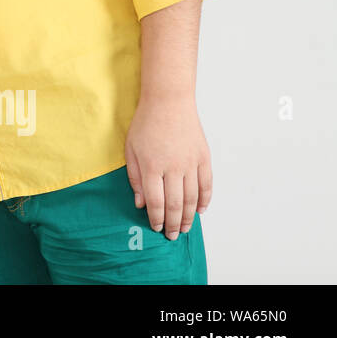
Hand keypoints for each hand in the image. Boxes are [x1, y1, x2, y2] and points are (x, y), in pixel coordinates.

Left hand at [124, 92, 212, 240]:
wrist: (169, 101)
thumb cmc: (145, 124)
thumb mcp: (130, 149)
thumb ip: (134, 177)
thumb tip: (140, 203)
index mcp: (152, 166)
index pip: (156, 201)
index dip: (157, 218)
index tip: (156, 227)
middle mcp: (173, 167)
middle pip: (176, 204)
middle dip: (174, 223)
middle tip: (172, 236)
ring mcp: (191, 163)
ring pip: (193, 198)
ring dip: (190, 217)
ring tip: (185, 228)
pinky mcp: (204, 157)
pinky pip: (207, 184)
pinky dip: (205, 200)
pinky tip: (201, 210)